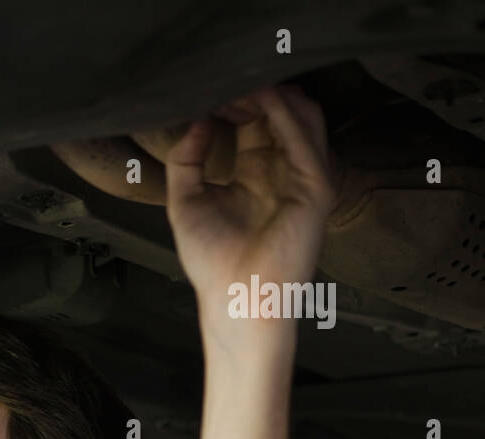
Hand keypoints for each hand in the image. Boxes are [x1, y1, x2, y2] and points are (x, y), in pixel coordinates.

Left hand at [164, 84, 336, 363]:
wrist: (236, 298)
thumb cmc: (212, 261)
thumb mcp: (185, 201)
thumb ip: (186, 160)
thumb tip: (196, 120)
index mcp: (254, 175)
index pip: (252, 124)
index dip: (234, 103)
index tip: (209, 91)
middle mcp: (281, 172)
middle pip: (278, 115)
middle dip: (252, 93)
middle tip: (226, 80)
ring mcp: (302, 178)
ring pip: (300, 118)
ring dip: (271, 97)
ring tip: (242, 85)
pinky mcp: (315, 187)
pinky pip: (305, 138)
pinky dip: (284, 114)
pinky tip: (261, 99)